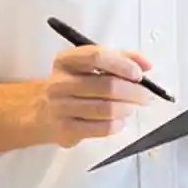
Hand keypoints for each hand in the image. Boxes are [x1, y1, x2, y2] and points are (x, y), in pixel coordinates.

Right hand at [36, 46, 154, 147]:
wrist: (41, 112)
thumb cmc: (74, 84)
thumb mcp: (91, 65)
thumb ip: (121, 58)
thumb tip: (146, 64)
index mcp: (67, 60)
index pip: (96, 57)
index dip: (122, 64)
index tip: (138, 73)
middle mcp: (60, 83)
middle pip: (106, 86)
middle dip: (133, 91)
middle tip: (145, 95)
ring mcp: (60, 108)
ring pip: (106, 109)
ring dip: (127, 108)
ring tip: (132, 106)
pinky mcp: (66, 130)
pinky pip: (102, 128)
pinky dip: (117, 124)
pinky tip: (119, 120)